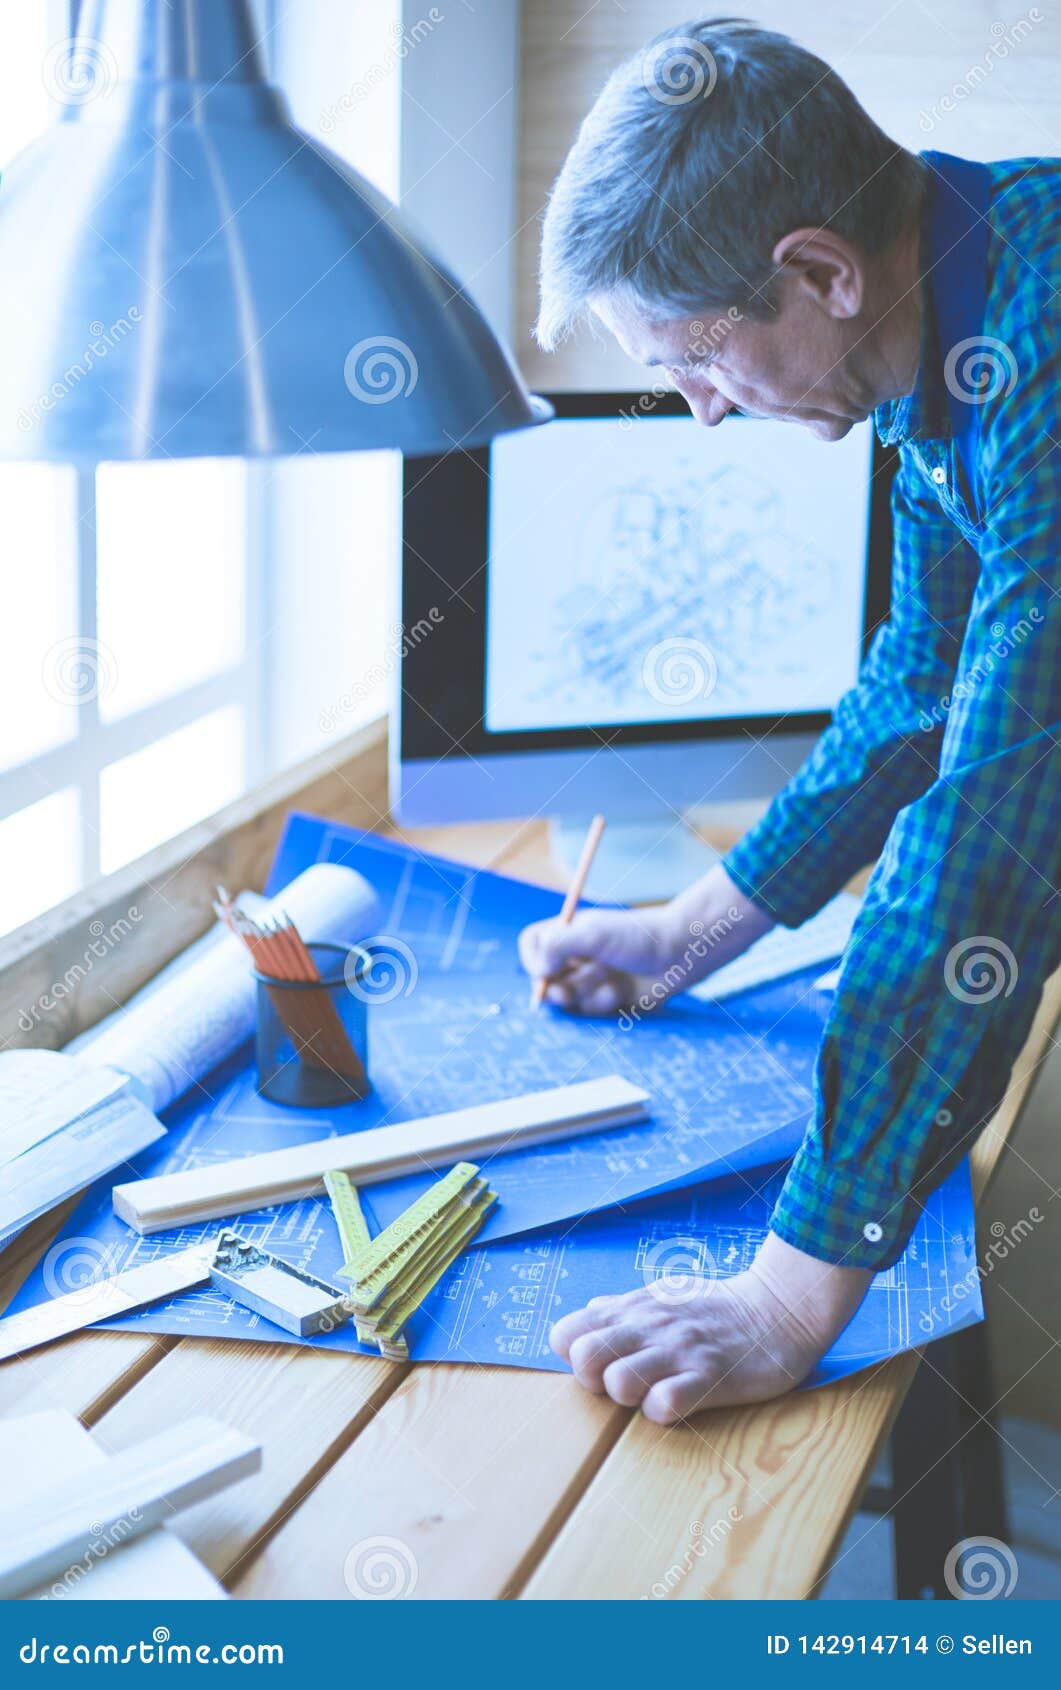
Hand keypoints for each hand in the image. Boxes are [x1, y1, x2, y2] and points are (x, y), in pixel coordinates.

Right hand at [518, 862, 772, 1015]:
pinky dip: (605, 1003)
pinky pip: (592, 1012)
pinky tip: (624, 991)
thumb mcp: (593, 934)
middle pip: (545, 980)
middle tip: (565, 993)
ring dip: (588, 993)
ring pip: (570, 1000)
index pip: (532, 944)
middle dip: (557, 988)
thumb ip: (558, 946)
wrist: (680, 953)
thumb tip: (538, 971)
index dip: (532, 959)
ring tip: (612, 977)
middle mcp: (576, 956)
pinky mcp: (608, 999)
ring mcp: (592, 978)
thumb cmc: (637, 937)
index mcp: (569, 933)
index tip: (543, 969)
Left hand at [550, 1232, 871, 1422]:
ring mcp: (679, 1350)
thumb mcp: (664, 1295)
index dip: (572, 1357)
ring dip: (630, 1397)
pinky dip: (665, 1411)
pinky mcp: (711, 1375)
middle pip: (584, 1358)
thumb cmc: (717, 1307)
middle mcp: (650, 1325)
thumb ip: (623, 1308)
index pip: (565, 1334)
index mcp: (633, 1308)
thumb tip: (588, 1312)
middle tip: (621, 1385)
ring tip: (654, 1393)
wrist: (779, 1308)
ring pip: (619, 1381)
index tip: (598, 1365)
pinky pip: (666, 1403)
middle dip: (592, 1380)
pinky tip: (680, 1403)